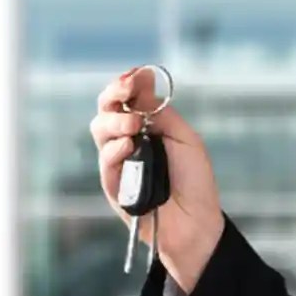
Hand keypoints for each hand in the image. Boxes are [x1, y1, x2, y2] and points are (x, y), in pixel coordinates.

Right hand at [89, 67, 224, 291]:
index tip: (135, 74)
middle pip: (106, 109)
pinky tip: (129, 145)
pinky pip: (106, 161)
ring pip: (100, 130)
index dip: (126, 84)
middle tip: (126, 88)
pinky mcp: (113, 185)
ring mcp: (118, 162)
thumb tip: (142, 79)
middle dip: (113, 94)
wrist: (196, 221)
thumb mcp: (184, 138)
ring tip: (133, 123)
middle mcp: (127, 140)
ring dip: (114, 120)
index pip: (126, 98)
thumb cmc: (194, 180)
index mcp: (146, 127)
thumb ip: (161, 112)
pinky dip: (116, 149)